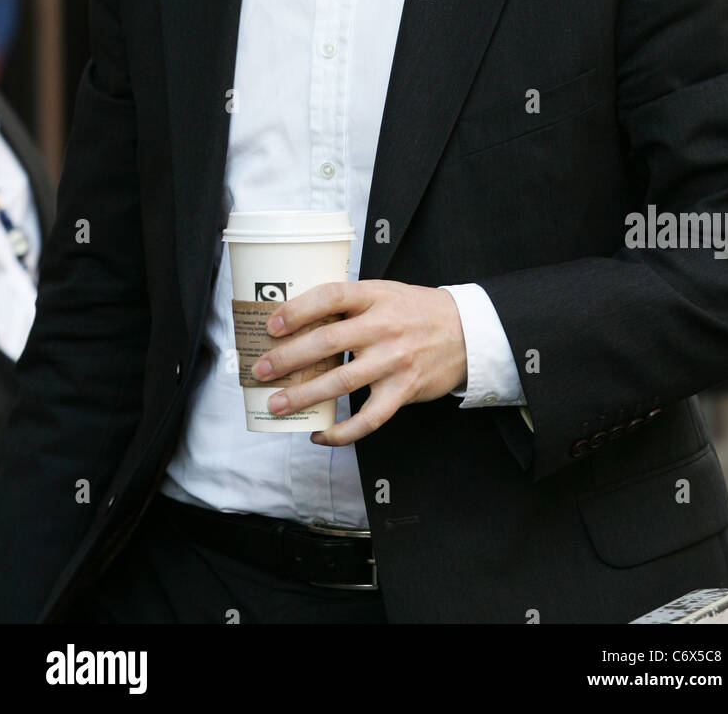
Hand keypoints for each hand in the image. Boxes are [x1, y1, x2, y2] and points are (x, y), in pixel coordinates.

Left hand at [252, 280, 467, 445]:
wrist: (466, 331)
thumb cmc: (416, 311)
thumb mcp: (385, 293)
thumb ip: (350, 305)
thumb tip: (298, 321)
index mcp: (375, 295)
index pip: (330, 296)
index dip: (298, 310)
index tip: (271, 325)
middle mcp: (383, 326)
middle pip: (327, 342)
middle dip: (288, 358)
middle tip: (261, 370)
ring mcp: (394, 360)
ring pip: (341, 381)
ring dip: (304, 395)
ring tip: (277, 404)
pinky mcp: (404, 390)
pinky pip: (368, 418)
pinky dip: (341, 432)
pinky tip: (319, 435)